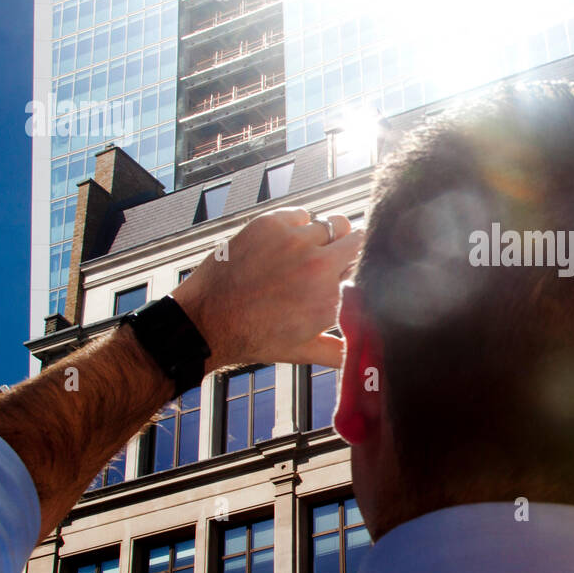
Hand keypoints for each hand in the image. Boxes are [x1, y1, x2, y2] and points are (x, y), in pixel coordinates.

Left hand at [172, 208, 362, 370]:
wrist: (207, 321)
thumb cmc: (252, 336)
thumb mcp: (303, 351)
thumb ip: (339, 351)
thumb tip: (367, 358)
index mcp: (331, 297)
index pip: (366, 267)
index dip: (358, 270)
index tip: (347, 274)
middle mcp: (317, 266)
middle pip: (358, 238)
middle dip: (350, 248)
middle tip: (332, 259)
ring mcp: (294, 241)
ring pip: (332, 223)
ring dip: (325, 236)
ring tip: (305, 252)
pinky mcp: (270, 224)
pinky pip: (302, 214)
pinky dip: (300, 225)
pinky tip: (285, 244)